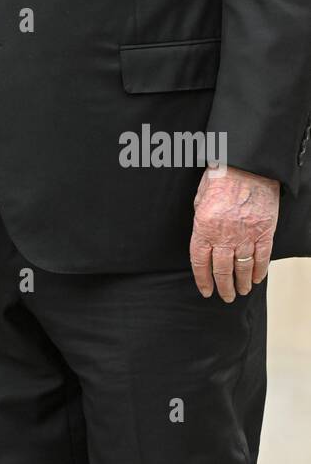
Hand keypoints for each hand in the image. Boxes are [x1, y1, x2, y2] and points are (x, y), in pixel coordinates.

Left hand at [189, 164, 280, 301]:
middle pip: (222, 270)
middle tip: (225, 297)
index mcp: (204, 227)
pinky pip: (262, 258)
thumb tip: (204, 236)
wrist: (247, 166)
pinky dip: (259, 271)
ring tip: (241, 292)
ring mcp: (246, 235)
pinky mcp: (264, 232)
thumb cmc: (221, 177)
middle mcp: (224, 235)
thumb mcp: (199, 198)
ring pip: (242, 268)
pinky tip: (256, 279)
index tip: (206, 291)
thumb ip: (200, 220)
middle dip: (223, 287)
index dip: (203, 279)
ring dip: (241, 283)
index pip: (200, 261)